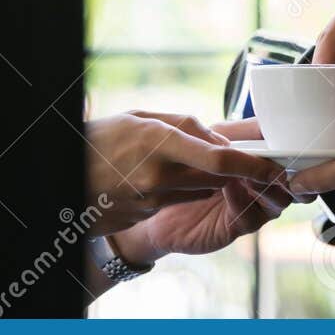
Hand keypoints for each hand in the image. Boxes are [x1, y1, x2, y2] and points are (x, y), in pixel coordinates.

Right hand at [86, 112, 285, 235]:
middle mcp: (156, 177)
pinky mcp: (141, 216)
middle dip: (233, 170)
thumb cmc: (101, 138)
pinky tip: (154, 178)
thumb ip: (187, 127)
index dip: (253, 165)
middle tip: (238, 160)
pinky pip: (174, 202)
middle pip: (216, 177)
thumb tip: (222, 139)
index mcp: (159, 144)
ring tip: (177, 161)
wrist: (60, 174)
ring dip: (203, 179)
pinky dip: (177, 190)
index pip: (220, 158)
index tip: (274, 167)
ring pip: (198, 190)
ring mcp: (147, 201)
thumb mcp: (143, 117)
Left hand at [112, 125, 292, 263]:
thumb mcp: (204, 145)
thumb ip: (230, 134)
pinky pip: (253, 216)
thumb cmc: (181, 173)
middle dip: (280, 166)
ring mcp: (254, 206)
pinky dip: (243, 200)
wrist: (154, 208)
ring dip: (264, 184)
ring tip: (245, 173)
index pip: (287, 152)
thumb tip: (261, 126)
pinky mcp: (239, 226)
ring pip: (280, 199)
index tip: (281, 137)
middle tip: (267, 157)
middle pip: (291, 176)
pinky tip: (228, 187)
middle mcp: (262, 184)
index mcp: (258, 161)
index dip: (289, 145)